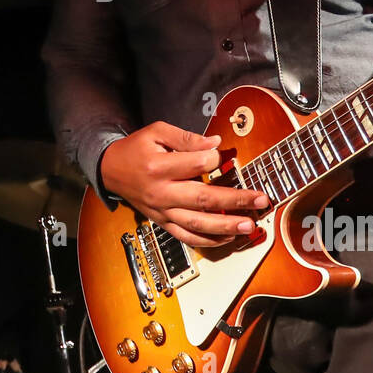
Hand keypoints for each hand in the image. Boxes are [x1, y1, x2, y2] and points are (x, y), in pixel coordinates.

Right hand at [99, 122, 268, 247]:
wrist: (112, 171)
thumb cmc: (136, 149)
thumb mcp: (156, 132)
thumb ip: (186, 138)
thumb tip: (215, 143)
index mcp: (158, 167)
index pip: (196, 165)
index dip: (214, 158)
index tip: (219, 154)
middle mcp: (161, 193)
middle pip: (203, 199)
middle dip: (235, 200)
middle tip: (260, 200)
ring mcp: (163, 211)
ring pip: (197, 224)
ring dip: (226, 226)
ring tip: (249, 225)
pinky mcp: (163, 222)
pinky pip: (187, 237)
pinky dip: (208, 241)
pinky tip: (228, 238)